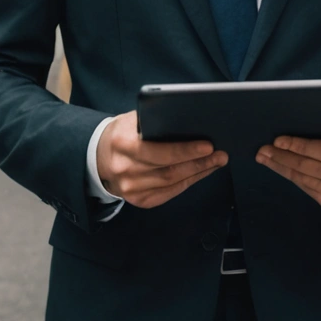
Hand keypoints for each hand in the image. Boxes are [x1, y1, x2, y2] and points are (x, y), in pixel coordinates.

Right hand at [95, 111, 226, 208]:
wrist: (99, 156)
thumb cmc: (123, 133)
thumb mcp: (133, 120)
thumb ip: (156, 121)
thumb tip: (192, 123)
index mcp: (122, 144)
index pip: (159, 151)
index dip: (185, 151)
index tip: (208, 146)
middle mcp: (124, 169)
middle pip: (169, 170)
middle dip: (199, 162)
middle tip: (221, 154)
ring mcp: (130, 189)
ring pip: (172, 183)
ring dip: (198, 172)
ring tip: (216, 162)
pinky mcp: (138, 200)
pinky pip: (169, 193)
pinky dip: (187, 182)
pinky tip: (200, 173)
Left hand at [257, 117, 320, 208]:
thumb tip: (300, 122)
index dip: (301, 147)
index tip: (279, 140)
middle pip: (313, 168)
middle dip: (285, 158)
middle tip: (264, 149)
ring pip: (308, 181)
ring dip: (283, 169)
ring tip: (266, 157)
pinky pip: (308, 190)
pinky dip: (293, 178)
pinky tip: (280, 168)